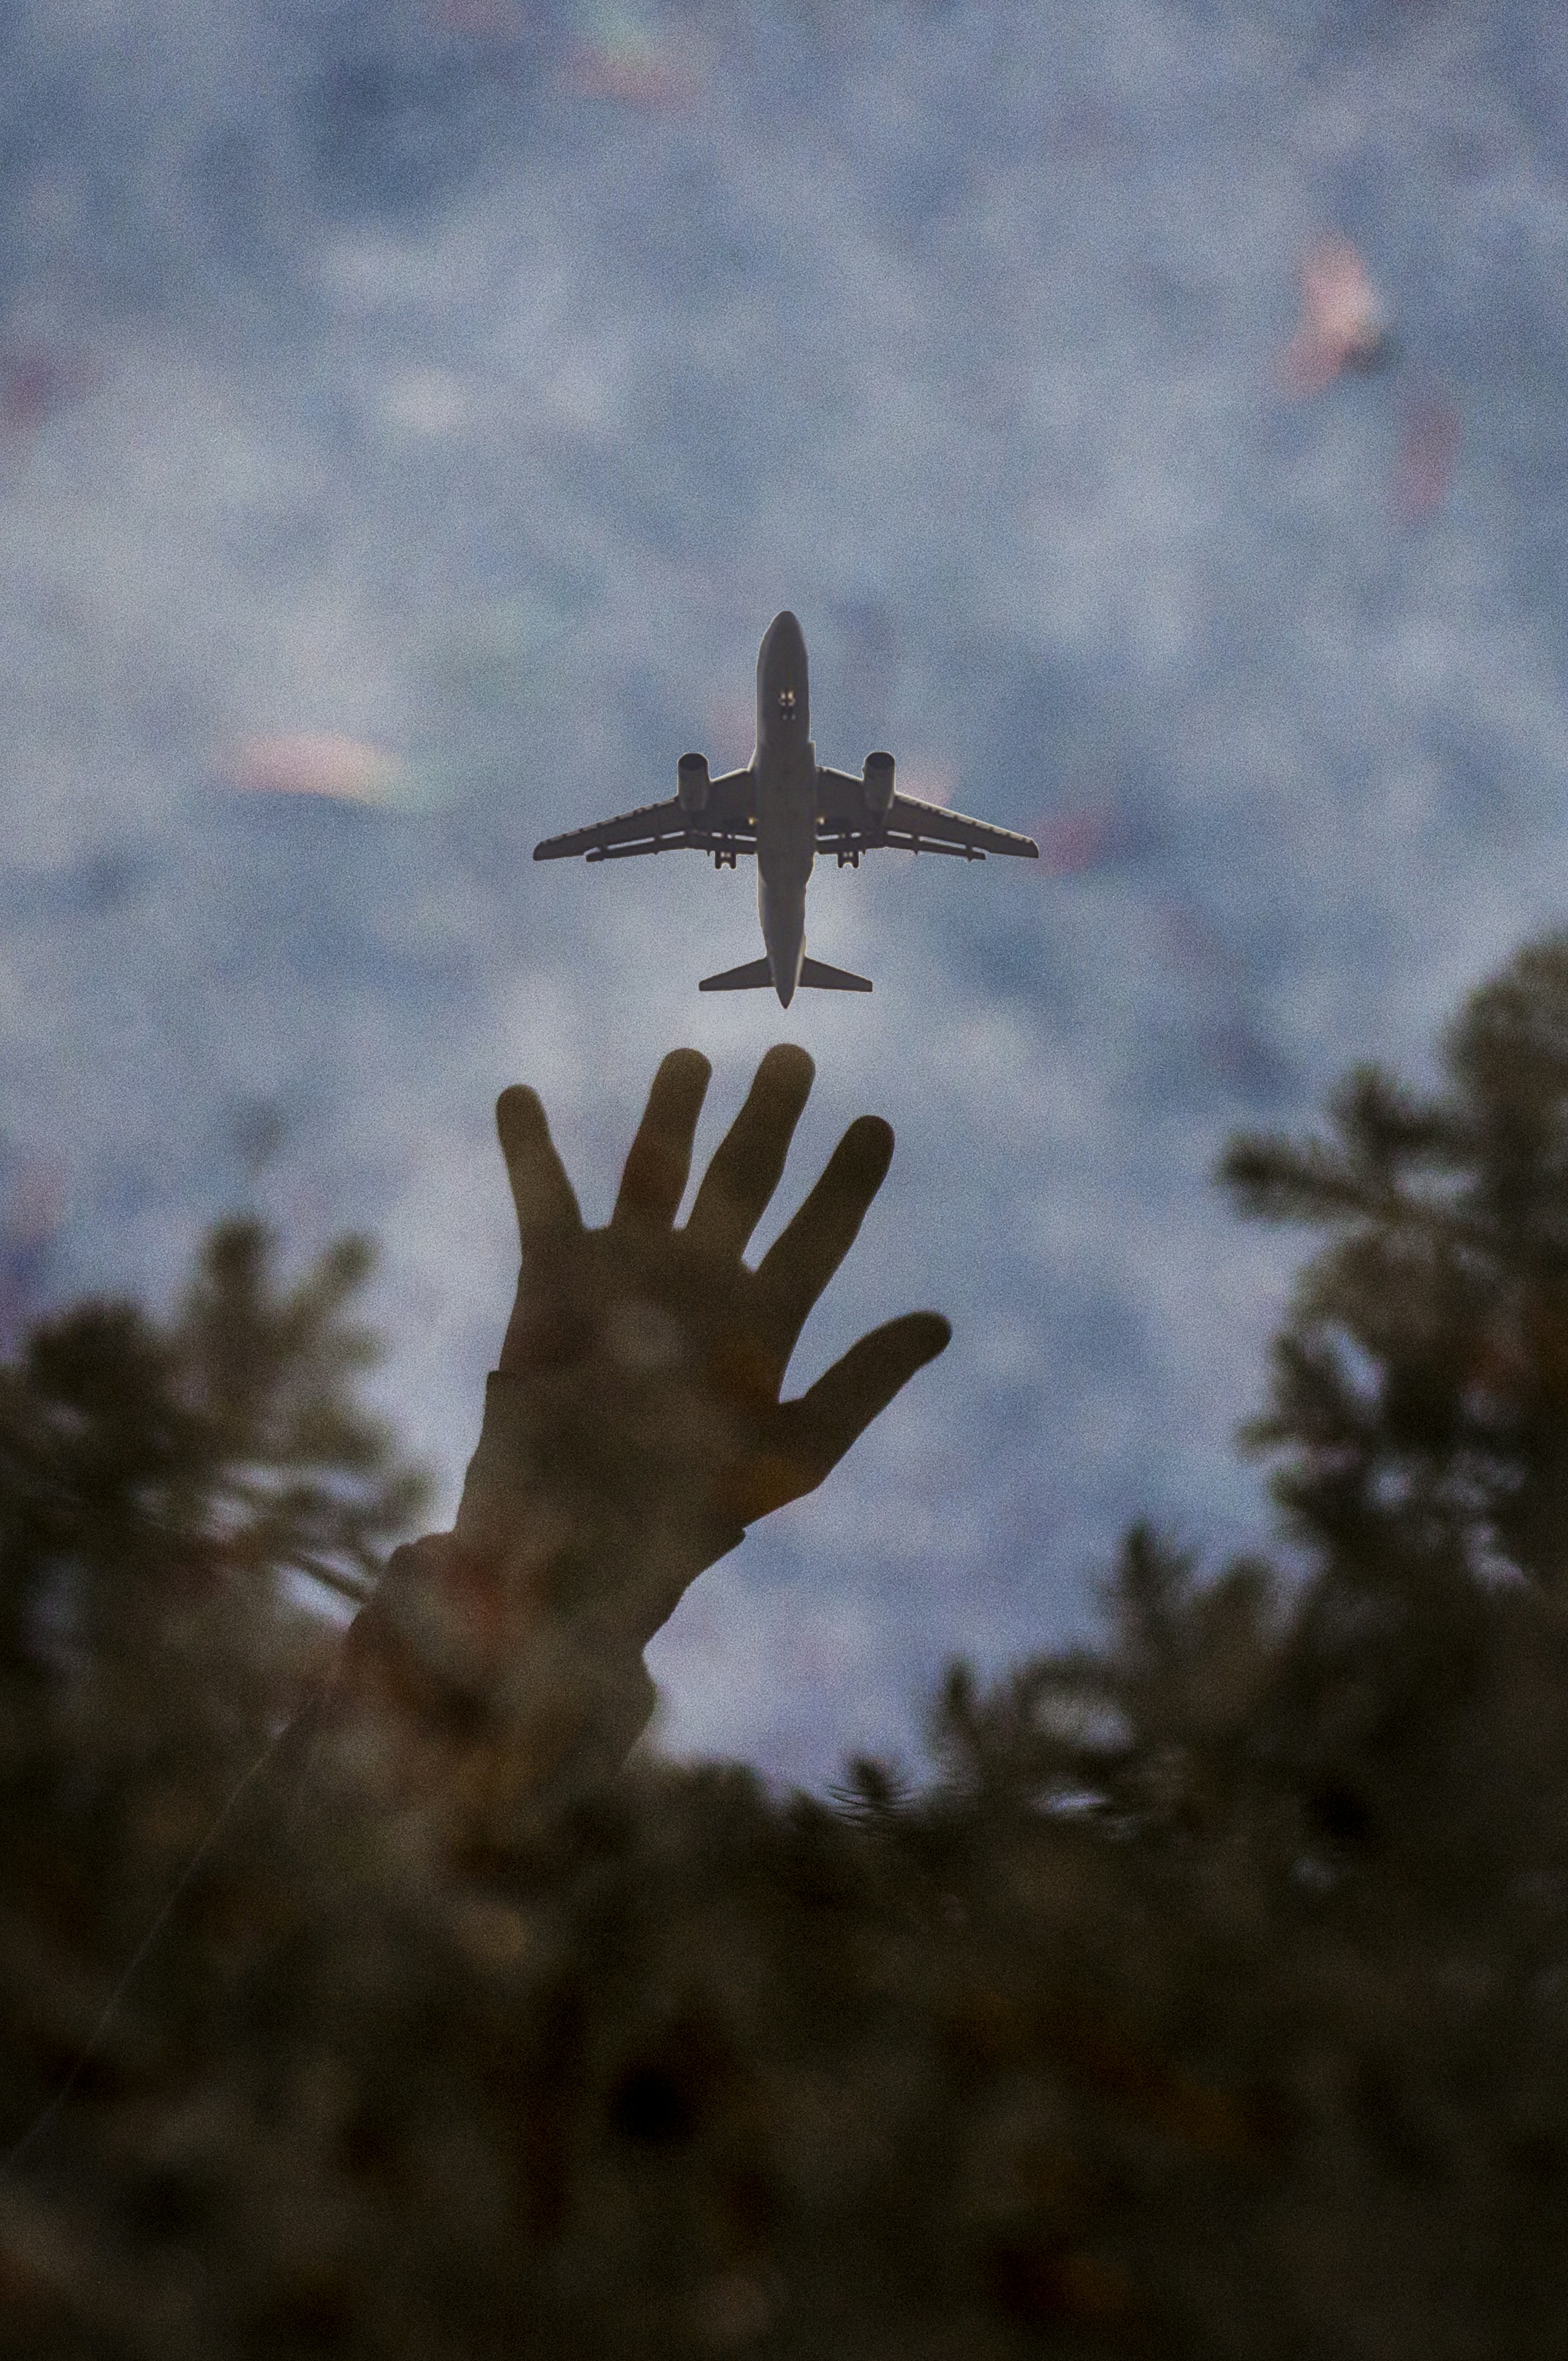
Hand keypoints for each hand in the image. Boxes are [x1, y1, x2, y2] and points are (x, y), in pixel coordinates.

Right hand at [467, 1044, 949, 1654]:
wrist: (570, 1542)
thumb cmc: (683, 1513)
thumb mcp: (788, 1454)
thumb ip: (860, 1385)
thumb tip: (939, 1323)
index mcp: (761, 1323)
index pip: (818, 1235)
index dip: (847, 1182)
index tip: (876, 1126)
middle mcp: (699, 1283)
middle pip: (743, 1181)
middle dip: (769, 1120)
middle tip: (794, 1058)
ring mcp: (627, 1273)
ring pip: (653, 1169)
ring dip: (670, 1112)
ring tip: (691, 1058)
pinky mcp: (554, 1279)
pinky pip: (545, 1199)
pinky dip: (531, 1148)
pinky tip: (520, 1096)